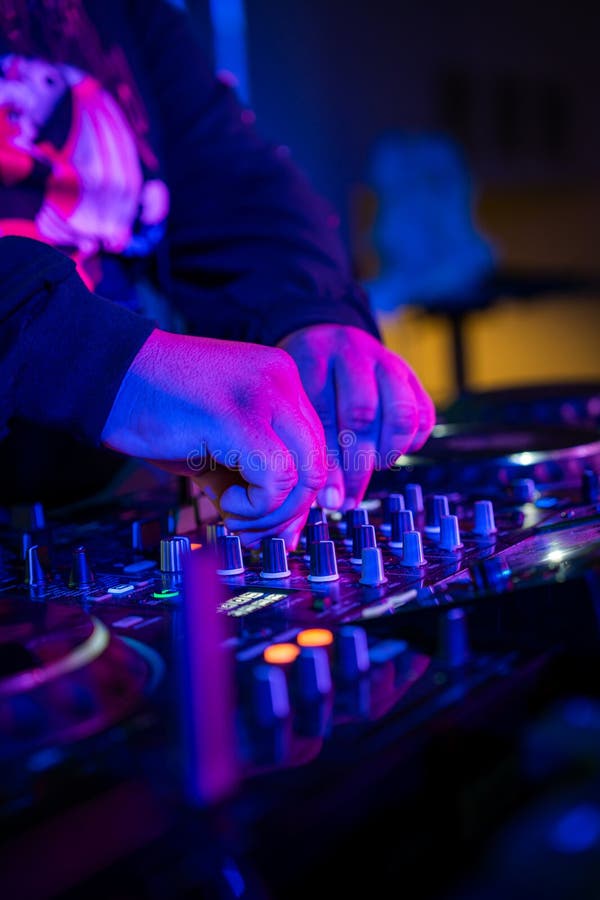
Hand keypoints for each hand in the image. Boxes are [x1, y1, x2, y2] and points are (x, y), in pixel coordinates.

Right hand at [101, 329, 327, 546]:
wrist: (106, 378)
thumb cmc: (155, 409)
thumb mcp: (219, 443)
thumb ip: (254, 476)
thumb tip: (282, 530)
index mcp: (281, 380)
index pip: (315, 448)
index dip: (298, 497)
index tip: (276, 527)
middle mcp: (282, 380)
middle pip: (317, 463)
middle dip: (291, 513)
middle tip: (256, 534)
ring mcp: (264, 395)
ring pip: (304, 474)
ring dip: (271, 514)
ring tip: (234, 517)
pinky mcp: (239, 418)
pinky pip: (276, 478)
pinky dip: (256, 506)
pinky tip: (225, 503)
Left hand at [278, 324, 434, 509]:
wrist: (324, 342)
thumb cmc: (301, 385)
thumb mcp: (289, 402)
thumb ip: (304, 443)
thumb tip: (330, 501)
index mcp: (312, 357)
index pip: (324, 414)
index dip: (329, 464)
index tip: (329, 499)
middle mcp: (350, 352)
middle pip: (362, 415)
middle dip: (357, 466)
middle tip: (348, 499)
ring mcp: (384, 359)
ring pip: (401, 413)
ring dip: (389, 451)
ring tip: (373, 467)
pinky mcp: (409, 372)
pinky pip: (423, 413)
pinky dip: (410, 442)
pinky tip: (388, 452)